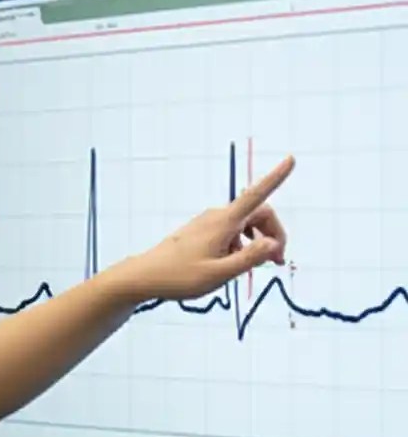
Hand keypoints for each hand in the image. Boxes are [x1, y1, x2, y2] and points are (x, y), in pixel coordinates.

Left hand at [114, 155, 293, 301]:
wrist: (144, 276)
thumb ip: (250, 258)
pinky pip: (231, 232)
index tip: (291, 160)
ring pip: (244, 225)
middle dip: (273, 234)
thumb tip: (273, 243)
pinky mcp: (201, 231)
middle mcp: (217, 217)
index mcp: (223, 223)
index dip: (275, 177)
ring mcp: (207, 223)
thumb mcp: (219, 274)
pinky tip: (232, 264)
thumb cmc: (180, 277)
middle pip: (257, 214)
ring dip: (257, 242)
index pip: (256, 195)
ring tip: (253, 267)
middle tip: (276, 262)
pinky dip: (241, 245)